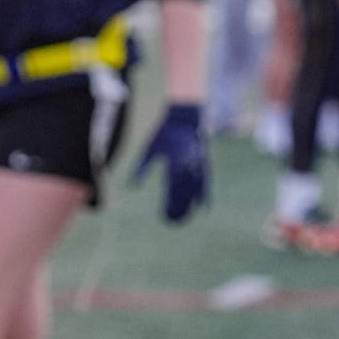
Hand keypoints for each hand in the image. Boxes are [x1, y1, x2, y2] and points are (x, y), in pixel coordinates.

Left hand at [132, 101, 207, 222]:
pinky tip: (204, 208)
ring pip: (196, 190)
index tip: (165, 216)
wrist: (185, 118)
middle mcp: (187, 165)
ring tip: (187, 217)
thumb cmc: (164, 133)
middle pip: (184, 192)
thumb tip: (131, 186)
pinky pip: (206, 183)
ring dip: (192, 205)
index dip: (169, 204)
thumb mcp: (150, 149)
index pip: (171, 189)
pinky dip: (205, 196)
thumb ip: (141, 168)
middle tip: (174, 221)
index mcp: (173, 162)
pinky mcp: (205, 164)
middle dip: (180, 208)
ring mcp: (198, 164)